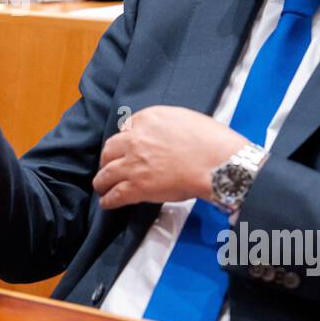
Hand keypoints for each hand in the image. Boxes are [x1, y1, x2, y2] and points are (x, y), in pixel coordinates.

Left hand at [93, 106, 246, 210]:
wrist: (218, 163)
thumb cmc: (211, 141)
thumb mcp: (184, 118)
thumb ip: (165, 125)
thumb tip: (162, 134)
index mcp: (147, 119)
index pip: (125, 129)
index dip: (125, 141)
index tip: (125, 147)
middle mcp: (135, 139)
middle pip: (109, 149)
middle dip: (107, 159)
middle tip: (109, 165)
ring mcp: (133, 164)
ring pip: (106, 173)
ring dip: (102, 181)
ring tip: (101, 186)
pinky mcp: (137, 186)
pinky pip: (115, 194)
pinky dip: (109, 200)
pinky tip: (107, 202)